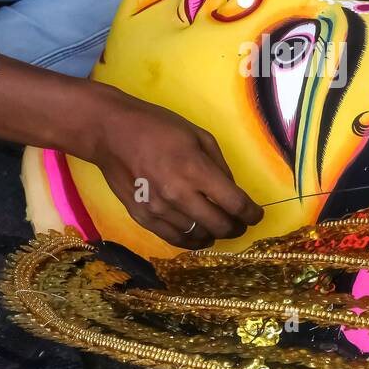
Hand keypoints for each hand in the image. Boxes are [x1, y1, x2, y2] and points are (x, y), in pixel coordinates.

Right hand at [81, 84, 263, 249]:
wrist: (112, 133)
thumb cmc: (159, 127)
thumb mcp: (199, 136)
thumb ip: (220, 166)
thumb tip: (232, 192)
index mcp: (196, 170)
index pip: (235, 204)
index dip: (252, 214)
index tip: (256, 214)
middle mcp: (179, 195)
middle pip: (220, 226)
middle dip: (237, 227)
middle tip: (240, 222)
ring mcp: (159, 210)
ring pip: (198, 236)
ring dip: (214, 234)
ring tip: (217, 226)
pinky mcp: (143, 217)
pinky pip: (175, 239)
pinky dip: (192, 240)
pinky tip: (198, 234)